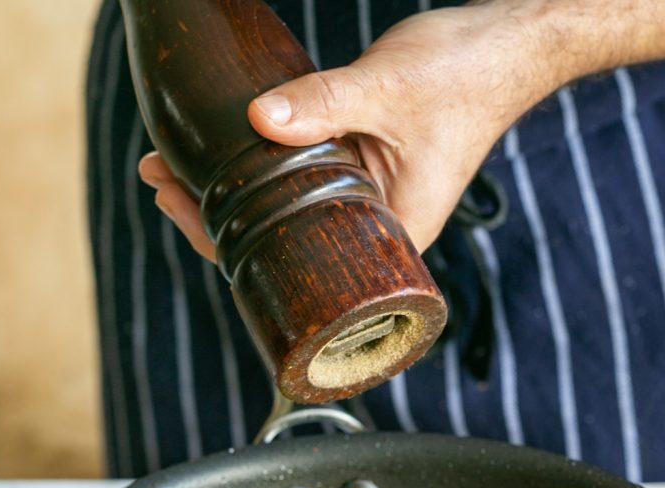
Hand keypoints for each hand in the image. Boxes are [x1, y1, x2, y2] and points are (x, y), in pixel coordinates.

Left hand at [139, 2, 560, 257]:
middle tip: (158, 179)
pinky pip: (300, 183)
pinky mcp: (361, 175)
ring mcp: (368, 204)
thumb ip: (322, 103)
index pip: (298, 263)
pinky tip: (221, 155)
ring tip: (169, 168)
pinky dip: (259, 168)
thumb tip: (256, 116)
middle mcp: (378, 232)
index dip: (232, 245)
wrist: (506, 47)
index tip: (182, 210)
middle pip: (284, 245)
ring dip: (230, 191)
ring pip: (287, 215)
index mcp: (394, 237)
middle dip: (216, 217)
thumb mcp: (387, 91)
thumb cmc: (465, 77)